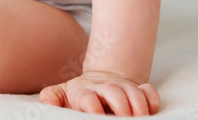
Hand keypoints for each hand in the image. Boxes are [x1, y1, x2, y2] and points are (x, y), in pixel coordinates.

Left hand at [40, 71, 159, 115]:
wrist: (97, 82)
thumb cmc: (76, 96)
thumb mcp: (60, 95)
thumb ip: (51, 98)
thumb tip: (46, 103)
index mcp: (83, 92)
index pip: (88, 98)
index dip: (92, 105)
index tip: (96, 114)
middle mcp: (104, 89)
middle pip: (115, 92)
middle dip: (121, 105)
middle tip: (125, 119)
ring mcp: (122, 88)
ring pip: (134, 91)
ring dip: (139, 105)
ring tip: (140, 118)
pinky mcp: (137, 90)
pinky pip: (149, 91)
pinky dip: (152, 99)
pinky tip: (150, 110)